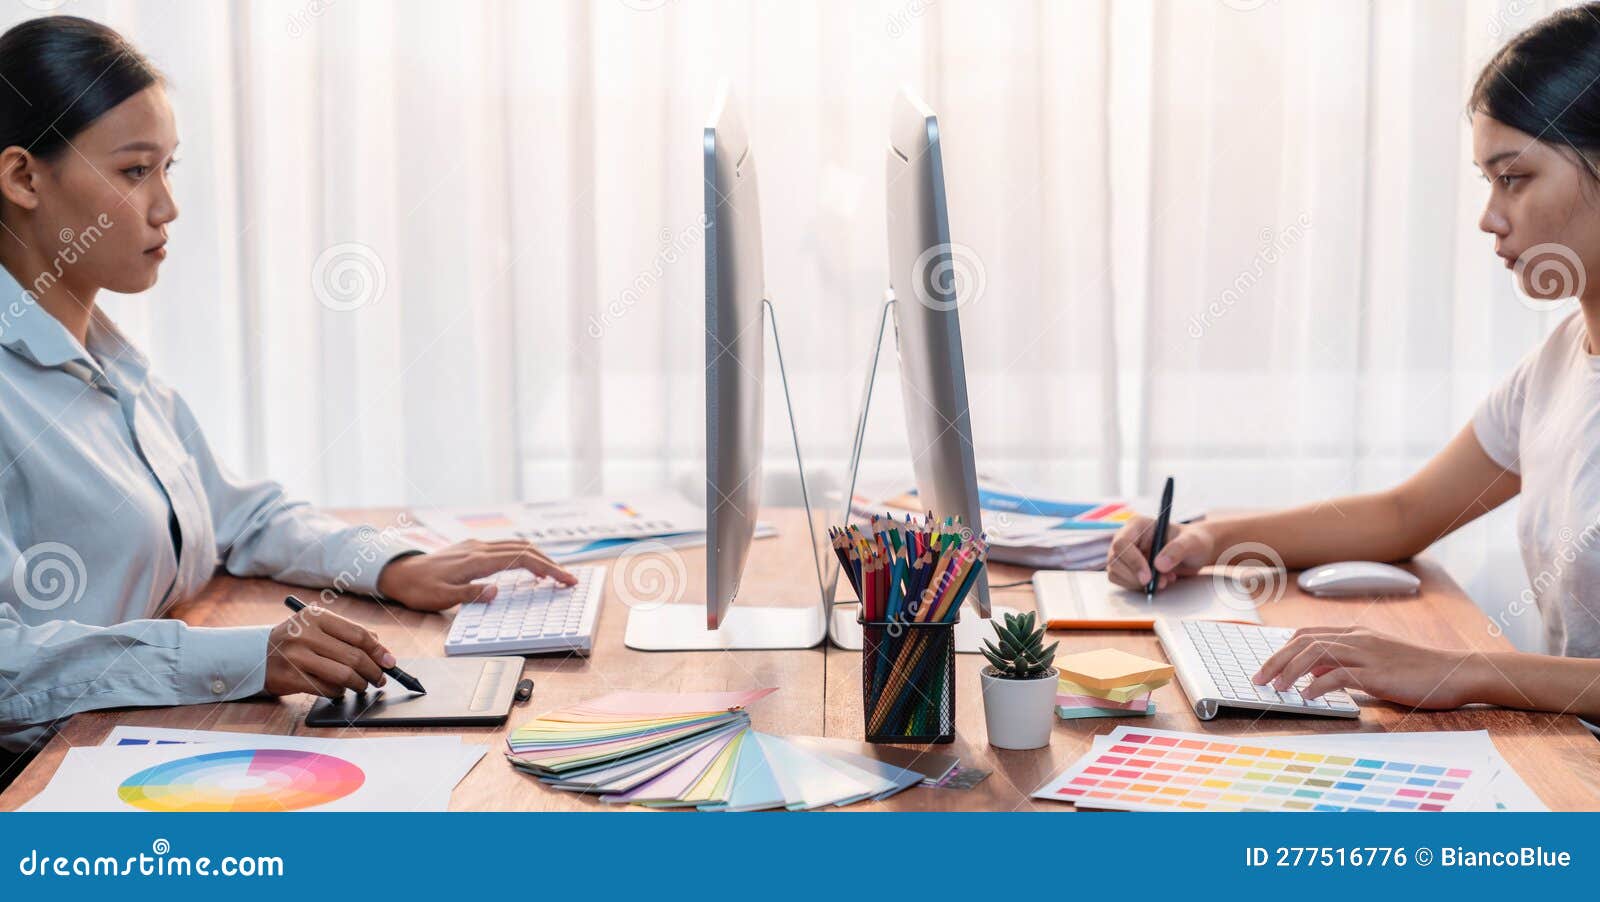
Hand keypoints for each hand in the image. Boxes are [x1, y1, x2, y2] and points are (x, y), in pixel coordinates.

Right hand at [265, 605, 392, 697]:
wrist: (254, 655)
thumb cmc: (296, 642)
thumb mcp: (317, 628)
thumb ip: (348, 635)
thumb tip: (382, 651)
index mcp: (315, 617)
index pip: (358, 634)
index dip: (378, 651)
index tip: (390, 662)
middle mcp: (304, 634)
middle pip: (354, 657)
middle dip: (373, 671)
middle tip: (379, 679)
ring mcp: (295, 656)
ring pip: (343, 675)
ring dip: (358, 684)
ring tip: (361, 685)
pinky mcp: (289, 678)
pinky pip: (327, 689)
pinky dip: (339, 692)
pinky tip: (340, 690)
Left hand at [375, 539, 576, 611]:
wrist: (399, 573)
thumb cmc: (419, 588)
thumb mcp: (442, 597)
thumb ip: (470, 594)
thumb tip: (497, 591)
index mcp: (477, 560)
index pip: (522, 559)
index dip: (548, 568)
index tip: (565, 580)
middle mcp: (480, 548)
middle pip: (525, 548)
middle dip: (551, 563)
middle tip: (569, 580)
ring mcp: (477, 546)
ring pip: (517, 545)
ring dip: (539, 557)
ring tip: (554, 574)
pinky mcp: (473, 548)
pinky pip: (506, 548)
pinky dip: (524, 556)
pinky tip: (528, 568)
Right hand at [1105, 517, 1217, 590]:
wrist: (1196, 552)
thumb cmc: (1194, 541)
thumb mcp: (1191, 542)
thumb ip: (1177, 550)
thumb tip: (1159, 565)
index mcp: (1138, 525)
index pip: (1122, 543)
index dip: (1132, 561)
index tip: (1148, 577)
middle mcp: (1128, 538)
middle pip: (1115, 560)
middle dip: (1135, 576)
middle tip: (1159, 583)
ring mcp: (1126, 554)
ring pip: (1115, 573)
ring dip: (1137, 583)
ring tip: (1164, 580)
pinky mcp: (1128, 568)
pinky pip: (1122, 581)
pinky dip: (1139, 587)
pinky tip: (1158, 581)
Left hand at [1251, 626, 1476, 708]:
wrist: (1454, 672)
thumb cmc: (1417, 671)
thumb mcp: (1375, 665)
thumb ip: (1344, 666)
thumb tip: (1314, 676)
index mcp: (1356, 634)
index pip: (1308, 634)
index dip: (1283, 649)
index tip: (1266, 666)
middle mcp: (1357, 639)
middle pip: (1304, 641)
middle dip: (1276, 659)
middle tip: (1259, 679)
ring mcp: (1367, 653)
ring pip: (1316, 653)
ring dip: (1290, 670)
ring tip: (1276, 687)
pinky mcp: (1378, 673)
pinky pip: (1340, 674)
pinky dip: (1318, 684)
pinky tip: (1306, 695)